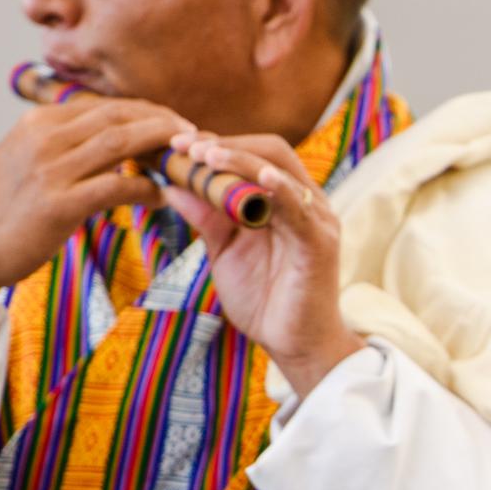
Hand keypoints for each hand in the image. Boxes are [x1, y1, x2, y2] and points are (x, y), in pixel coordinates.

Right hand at [0, 98, 186, 413]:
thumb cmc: (1, 215)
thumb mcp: (28, 166)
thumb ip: (66, 151)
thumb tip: (114, 149)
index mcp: (37, 123)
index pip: (106, 106)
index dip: (149, 113)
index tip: (177, 126)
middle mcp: (43, 137)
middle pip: (121, 116)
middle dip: (166, 124)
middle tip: (197, 140)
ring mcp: (49, 169)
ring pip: (124, 144)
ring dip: (164, 149)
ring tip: (191, 162)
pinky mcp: (57, 204)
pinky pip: (117, 187)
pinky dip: (147, 190)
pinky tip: (162, 200)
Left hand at [164, 133, 363, 394]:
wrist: (295, 346)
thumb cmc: (264, 300)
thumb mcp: (224, 251)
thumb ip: (206, 217)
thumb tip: (170, 185)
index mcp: (284, 200)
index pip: (254, 154)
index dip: (217, 144)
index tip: (176, 143)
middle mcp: (305, 201)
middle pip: (270, 150)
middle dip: (225, 144)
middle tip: (184, 145)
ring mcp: (316, 219)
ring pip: (279, 170)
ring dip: (240, 159)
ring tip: (204, 155)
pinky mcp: (319, 242)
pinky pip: (298, 207)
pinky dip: (278, 188)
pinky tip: (257, 177)